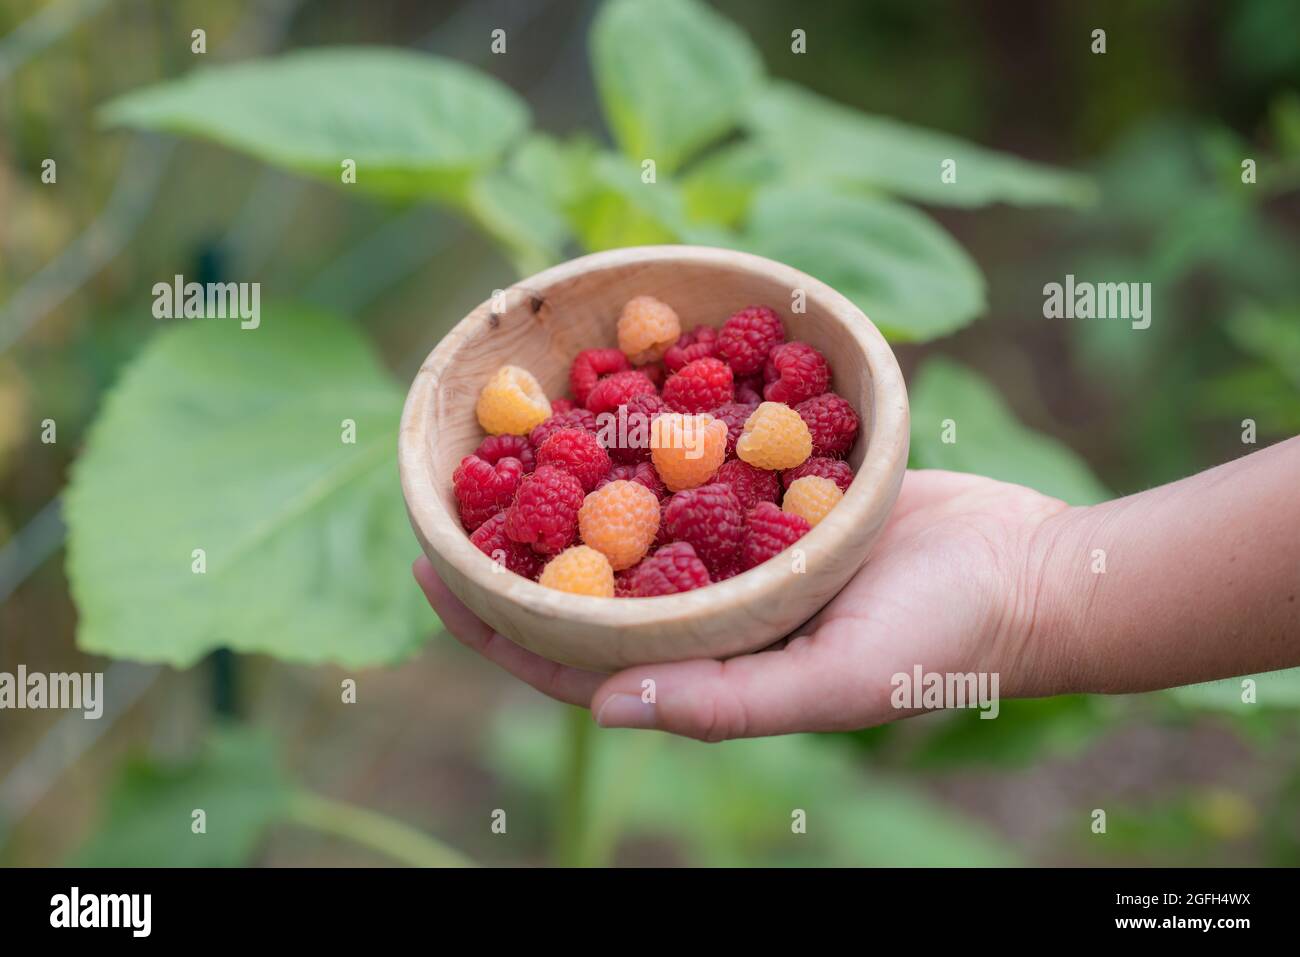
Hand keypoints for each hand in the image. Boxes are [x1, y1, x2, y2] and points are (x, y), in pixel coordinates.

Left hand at [414, 469, 1074, 739]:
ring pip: (636, 514)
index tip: (430, 569)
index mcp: (707, 665)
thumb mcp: (833, 682)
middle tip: (445, 485)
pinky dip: (651, 431)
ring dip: (573, 479)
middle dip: (513, 542)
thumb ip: (724, 702)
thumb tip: (603, 707)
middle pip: (589, 580)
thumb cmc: (941, 640)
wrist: (1029, 568)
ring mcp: (742, 550)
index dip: (495, 624)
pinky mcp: (776, 494)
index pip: (575, 658)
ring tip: (509, 430)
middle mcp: (712, 609)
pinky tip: (609, 389)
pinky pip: (697, 462)